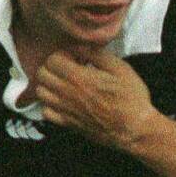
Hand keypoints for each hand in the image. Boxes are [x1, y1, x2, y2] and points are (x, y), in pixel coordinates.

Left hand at [34, 51, 158, 148]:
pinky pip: (46, 112)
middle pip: (41, 74)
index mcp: (80, 78)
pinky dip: (49, 104)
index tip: (74, 58)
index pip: (52, 59)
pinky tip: (63, 101)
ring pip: (40, 93)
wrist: (135, 130)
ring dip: (48, 84)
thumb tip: (80, 47)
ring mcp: (66, 111)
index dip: (62, 55)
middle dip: (52, 67)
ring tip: (63, 83)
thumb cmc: (131, 99)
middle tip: (67, 68)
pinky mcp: (69, 124)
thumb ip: (97, 54)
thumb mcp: (120, 69)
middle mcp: (68, 94)